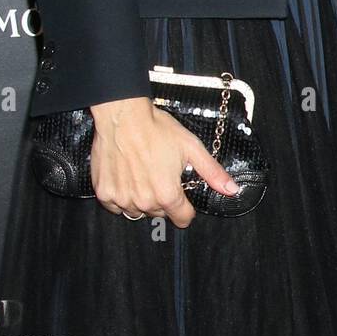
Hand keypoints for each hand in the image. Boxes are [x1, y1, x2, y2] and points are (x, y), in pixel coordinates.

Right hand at [89, 96, 239, 227]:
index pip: (182, 218)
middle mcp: (144, 202)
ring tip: (144, 175)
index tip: (184, 198)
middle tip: (161, 175)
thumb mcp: (191, 147)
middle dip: (164, 200)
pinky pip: (116, 206)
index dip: (187, 209)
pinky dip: (122, 196)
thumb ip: (212, 172)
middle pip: (160, 213)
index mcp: (167, 194)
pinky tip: (127, 177)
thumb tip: (232, 190)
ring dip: (143, 199)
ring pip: (138, 211)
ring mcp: (122, 199)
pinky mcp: (104, 193)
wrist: (124, 117)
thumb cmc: (157, 129)